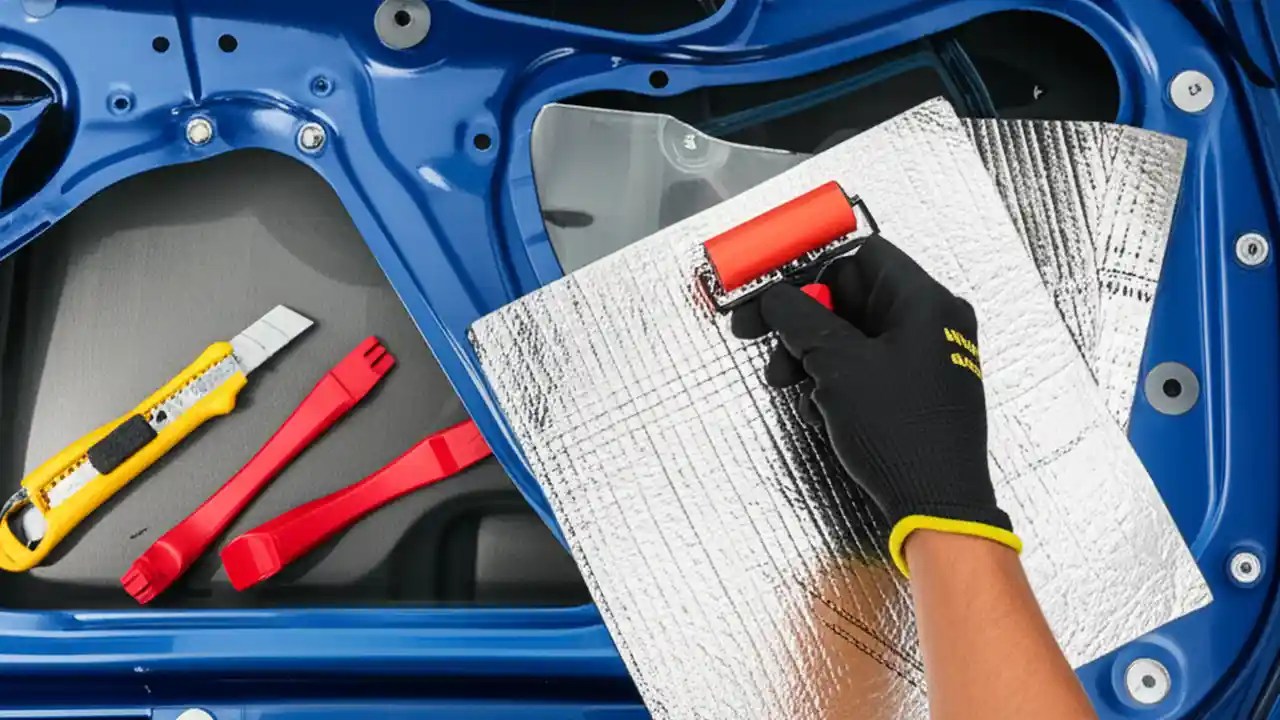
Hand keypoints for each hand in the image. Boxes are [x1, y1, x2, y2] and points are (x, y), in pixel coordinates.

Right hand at [731, 235, 1019, 575]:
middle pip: (854, 298)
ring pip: (855, 335)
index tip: (777, 295)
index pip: (862, 257)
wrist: (935, 502)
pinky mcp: (918, 389)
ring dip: (816, 357)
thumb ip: (800, 319)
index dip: (814, 274)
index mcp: (925, 303)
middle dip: (806, 324)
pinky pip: (868, 366)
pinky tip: (821, 407)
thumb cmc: (901, 434)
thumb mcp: (836, 365)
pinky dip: (838, 380)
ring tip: (793, 386)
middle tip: (773, 348)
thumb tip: (776, 297)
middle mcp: (932, 323)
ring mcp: (928, 357)